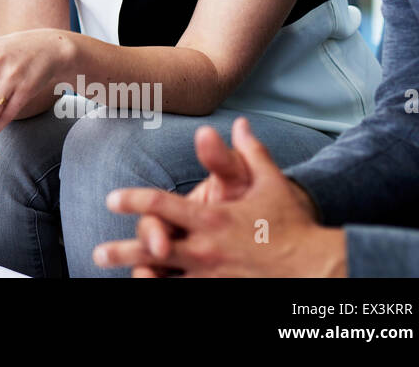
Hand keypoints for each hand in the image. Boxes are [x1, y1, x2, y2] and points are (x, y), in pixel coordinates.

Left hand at [93, 117, 346, 276]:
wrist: (319, 267)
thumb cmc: (293, 225)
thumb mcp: (271, 183)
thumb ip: (249, 153)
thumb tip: (239, 123)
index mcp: (211, 218)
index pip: (161, 205)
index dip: (134, 200)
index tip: (113, 199)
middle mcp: (205, 249)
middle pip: (152, 249)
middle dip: (122, 251)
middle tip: (98, 252)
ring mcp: (211, 277)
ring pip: (165, 279)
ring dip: (141, 277)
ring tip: (124, 278)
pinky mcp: (220, 295)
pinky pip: (185, 296)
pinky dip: (169, 291)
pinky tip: (152, 288)